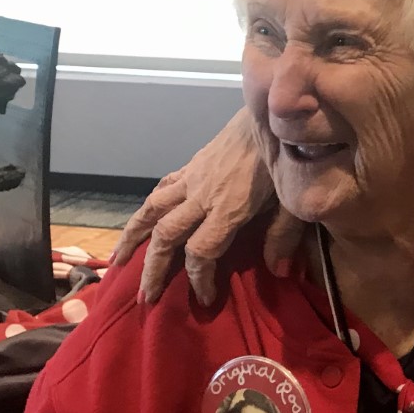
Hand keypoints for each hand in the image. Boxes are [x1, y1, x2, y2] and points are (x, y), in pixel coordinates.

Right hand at [112, 111, 303, 304]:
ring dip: (132, 238)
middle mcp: (201, 196)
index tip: (206, 298)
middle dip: (153, 270)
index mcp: (227, 208)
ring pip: (151, 211)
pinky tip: (141, 223)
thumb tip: (278, 272)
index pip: (201, 251)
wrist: (271, 114)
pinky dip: (146, 209)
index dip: (199, 279)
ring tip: (119, 262)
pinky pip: (161, 190)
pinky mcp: (191, 167)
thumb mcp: (294, 200)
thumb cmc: (288, 157)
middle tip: (147, 298)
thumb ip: (284, 235)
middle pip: (166, 237)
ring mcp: (192, 180)